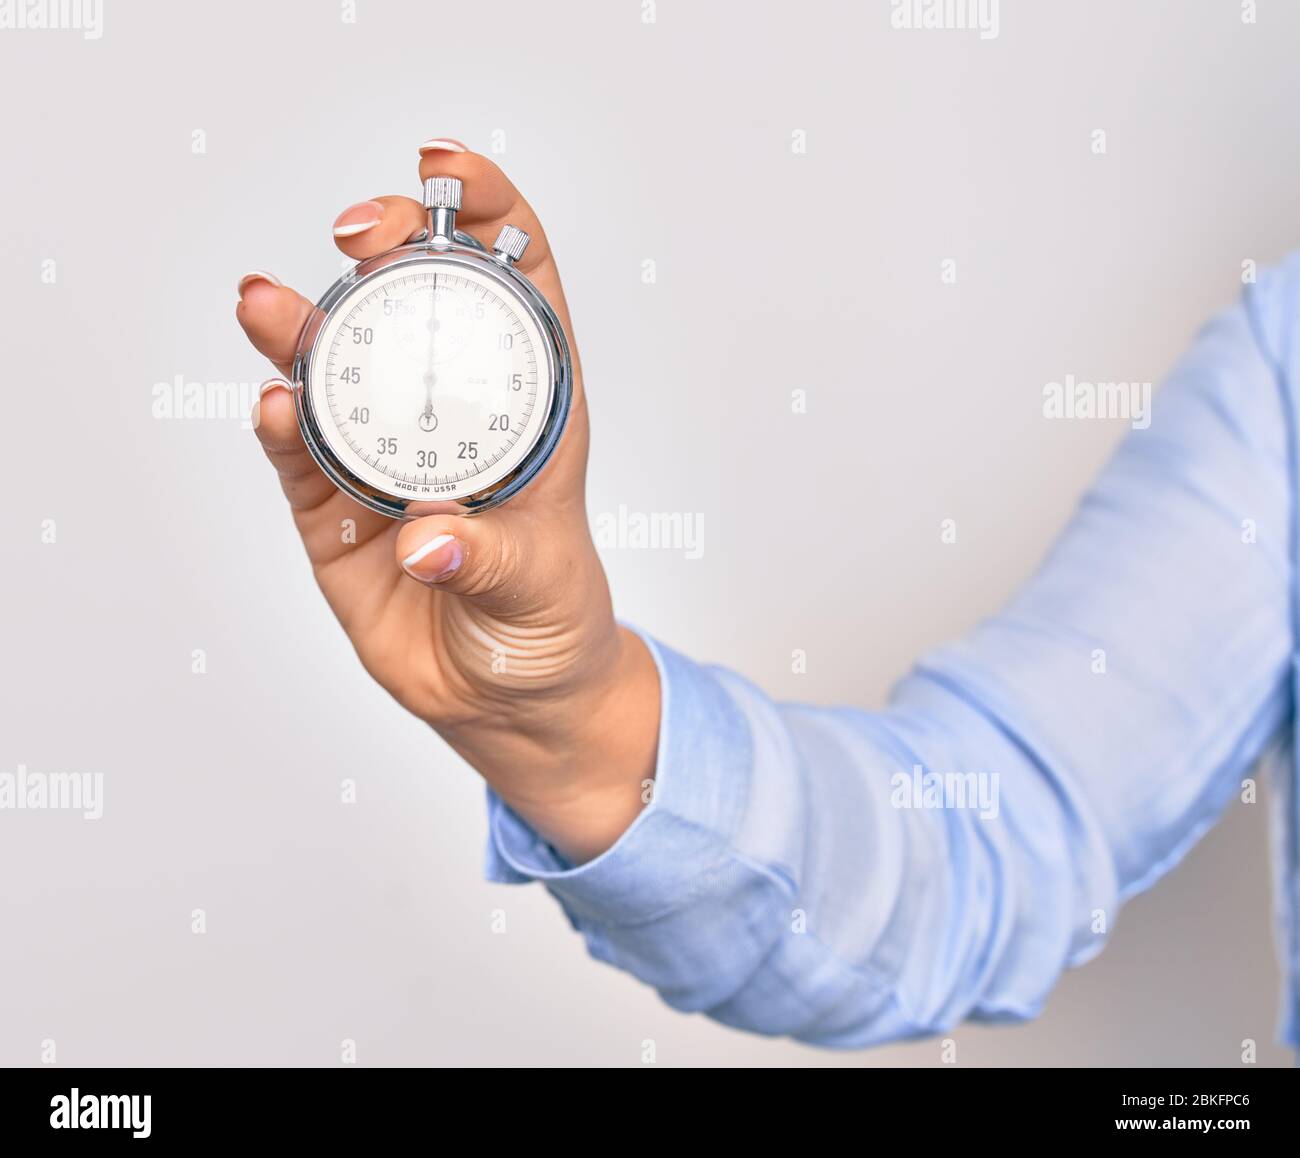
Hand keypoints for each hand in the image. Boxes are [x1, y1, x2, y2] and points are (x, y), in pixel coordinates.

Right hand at [235, 140, 658, 861]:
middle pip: (413, 303)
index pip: (514, 283)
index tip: (444, 174)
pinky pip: (299, 456)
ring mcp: (389, 456)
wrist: (506, 698)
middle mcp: (453, 413)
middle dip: (384, 250)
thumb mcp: (543, 586)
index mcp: (531, 406)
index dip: (485, 211)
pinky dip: (283, 427)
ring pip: (338, 369)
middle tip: (357, 234)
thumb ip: (492, 558)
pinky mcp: (334, 512)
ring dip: (302, 329)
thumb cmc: (549, 622)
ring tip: (268, 305)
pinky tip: (274, 404)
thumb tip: (428, 537)